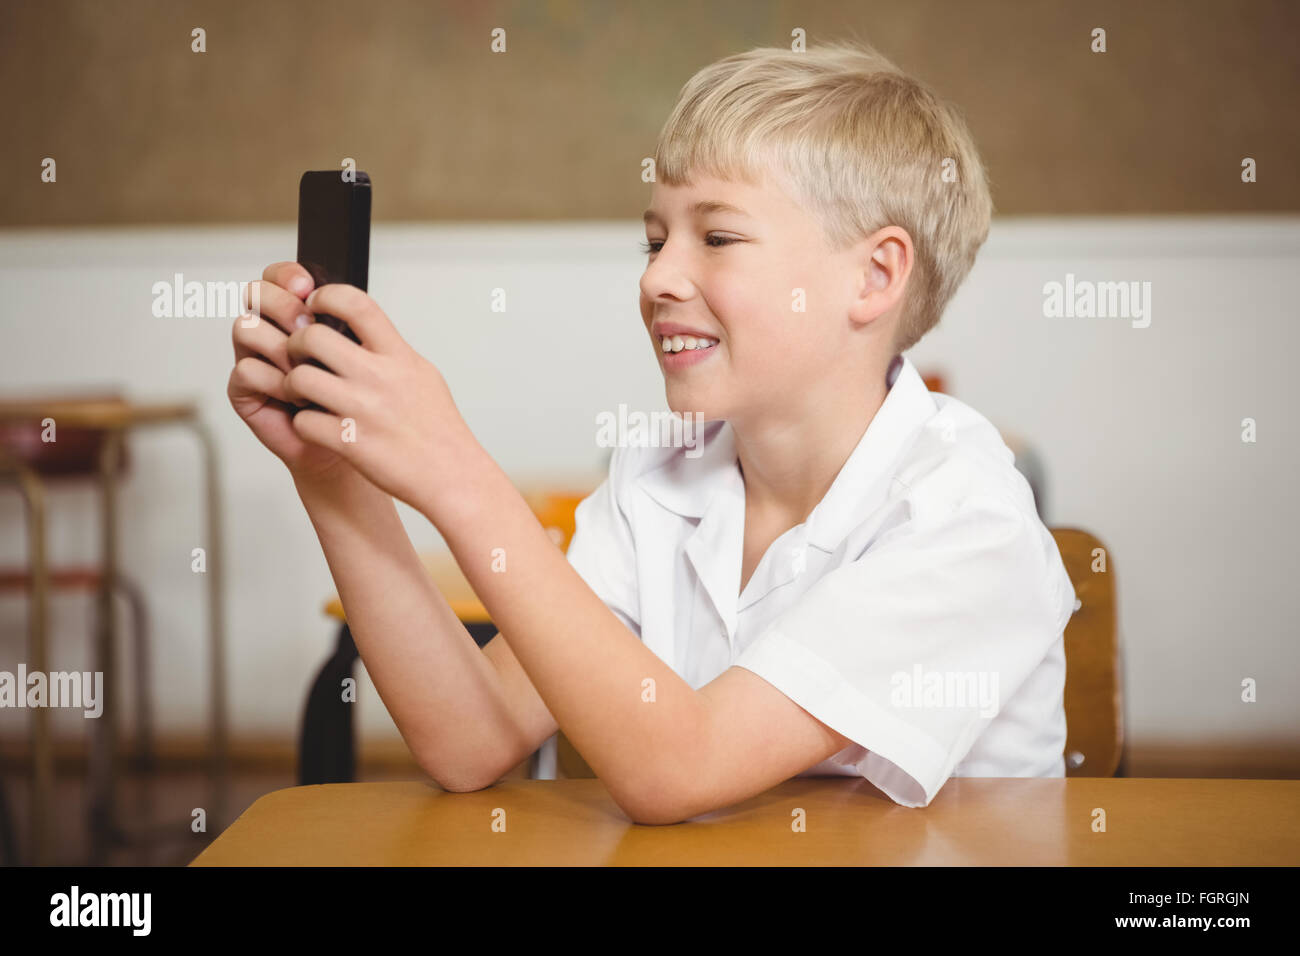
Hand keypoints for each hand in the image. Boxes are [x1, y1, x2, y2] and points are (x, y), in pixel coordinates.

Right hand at [226, 262, 356, 484]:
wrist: (359, 447)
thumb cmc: (365, 401)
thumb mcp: (367, 354)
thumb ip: (350, 321)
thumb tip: (336, 295)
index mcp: (302, 315)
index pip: (281, 277)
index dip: (288, 274)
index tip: (308, 287)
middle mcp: (273, 331)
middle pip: (257, 293)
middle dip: (283, 305)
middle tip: (308, 326)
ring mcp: (257, 358)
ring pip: (247, 327)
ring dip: (281, 347)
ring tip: (309, 371)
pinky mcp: (245, 390)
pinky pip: (247, 369)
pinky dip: (275, 382)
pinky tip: (299, 399)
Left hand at [281, 283, 475, 514]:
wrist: (451, 475)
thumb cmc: (439, 429)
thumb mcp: (422, 375)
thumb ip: (391, 351)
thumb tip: (364, 329)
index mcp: (398, 356)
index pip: (355, 303)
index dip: (326, 297)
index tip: (315, 306)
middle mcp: (379, 377)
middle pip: (312, 337)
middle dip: (295, 344)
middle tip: (299, 357)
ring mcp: (362, 410)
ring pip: (299, 378)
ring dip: (292, 385)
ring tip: (304, 395)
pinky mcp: (349, 442)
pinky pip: (303, 421)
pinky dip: (304, 424)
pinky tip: (318, 426)